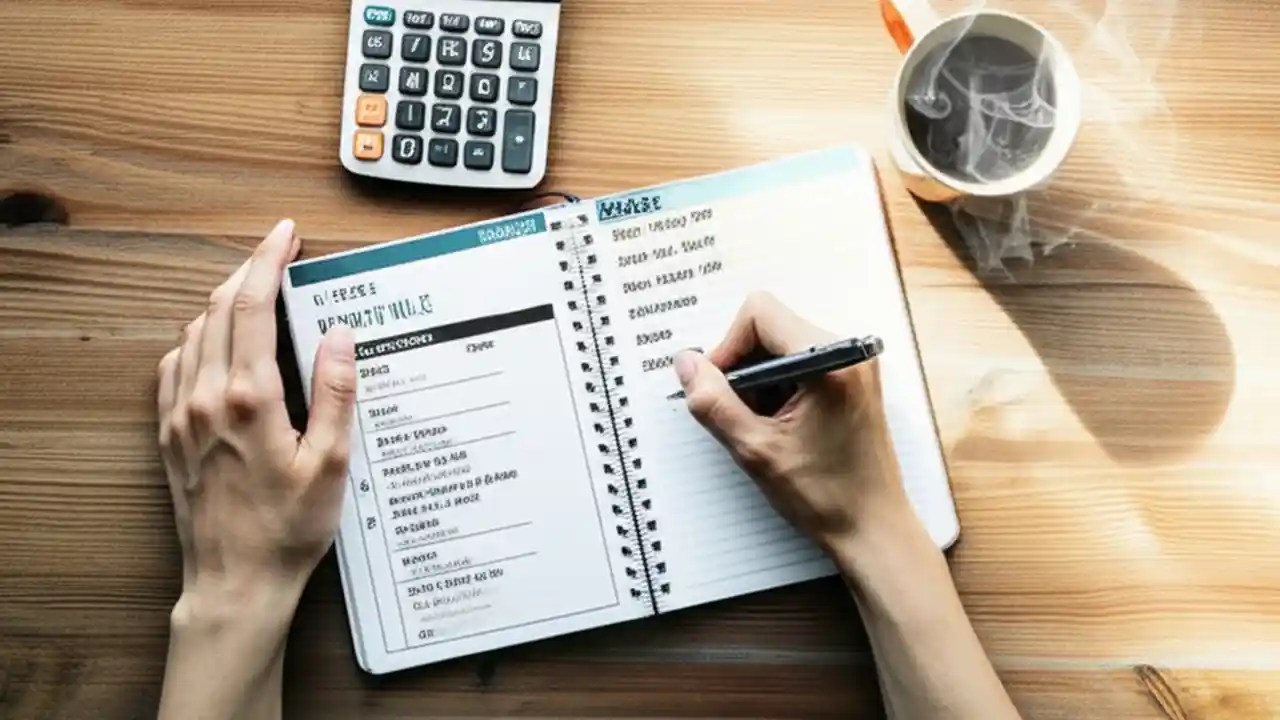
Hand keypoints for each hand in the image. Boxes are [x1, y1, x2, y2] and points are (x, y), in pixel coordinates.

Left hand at [156, 219, 356, 618]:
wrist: (234, 581)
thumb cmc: (289, 529)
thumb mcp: (332, 464)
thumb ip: (338, 394)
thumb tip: (339, 335)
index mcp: (248, 399)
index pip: (251, 306)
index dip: (268, 261)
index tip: (284, 235)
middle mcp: (205, 398)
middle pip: (217, 309)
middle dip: (247, 271)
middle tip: (278, 254)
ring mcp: (179, 415)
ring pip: (193, 333)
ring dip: (223, 303)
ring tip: (257, 295)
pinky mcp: (169, 434)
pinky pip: (174, 366)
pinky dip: (197, 340)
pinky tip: (218, 346)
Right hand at [674, 292, 919, 555]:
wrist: (873, 529)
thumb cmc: (827, 496)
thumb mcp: (755, 450)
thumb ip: (713, 402)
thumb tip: (686, 364)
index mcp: (831, 361)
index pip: (759, 313)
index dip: (727, 347)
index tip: (719, 388)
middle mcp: (848, 352)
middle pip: (769, 326)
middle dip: (744, 368)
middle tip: (744, 416)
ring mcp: (853, 364)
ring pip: (780, 345)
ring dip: (760, 381)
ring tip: (768, 427)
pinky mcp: (851, 379)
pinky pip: (799, 363)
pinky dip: (779, 387)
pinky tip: (783, 426)